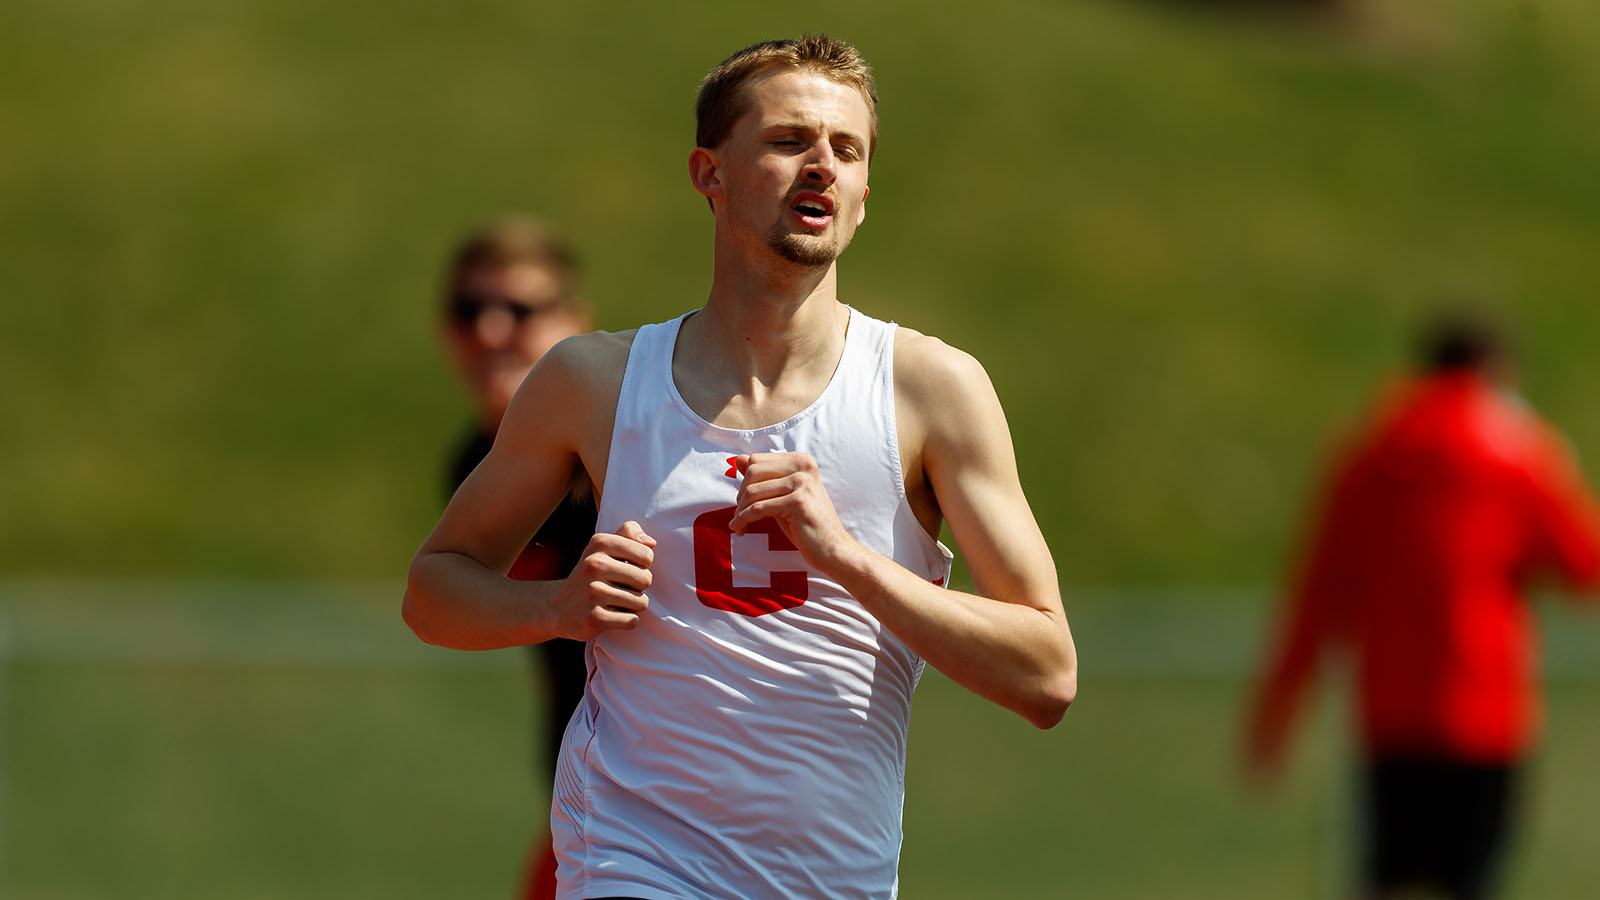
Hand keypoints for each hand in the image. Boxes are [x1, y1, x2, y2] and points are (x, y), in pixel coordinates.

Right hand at [546, 520, 655, 639]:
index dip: (642, 566)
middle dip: (638, 588)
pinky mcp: (595, 617)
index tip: (624, 570)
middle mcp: (594, 564)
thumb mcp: (604, 548)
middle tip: (618, 588)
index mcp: (600, 543)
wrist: (559, 608)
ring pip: (641, 602)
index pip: (647, 555)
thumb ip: (629, 535)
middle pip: (646, 579)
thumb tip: (651, 543)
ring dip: (632, 606)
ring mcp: (593, 591)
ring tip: (613, 602)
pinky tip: (610, 615)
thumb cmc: (592, 575)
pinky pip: (632, 621)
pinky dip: (626, 621)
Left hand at [728, 452, 858, 571]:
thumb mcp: (783, 495)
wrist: (832, 548)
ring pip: (752, 492)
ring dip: (740, 511)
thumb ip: (764, 477)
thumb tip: (738, 458)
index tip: (743, 502)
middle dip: (741, 496)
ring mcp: (802, 483)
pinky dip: (743, 520)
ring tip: (739, 525)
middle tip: (740, 515)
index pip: (757, 460)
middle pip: (753, 473)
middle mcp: (803, 466)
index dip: (744, 481)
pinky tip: (740, 529)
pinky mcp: (797, 502)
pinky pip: (757, 509)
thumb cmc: (806, 523)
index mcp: (801, 460)